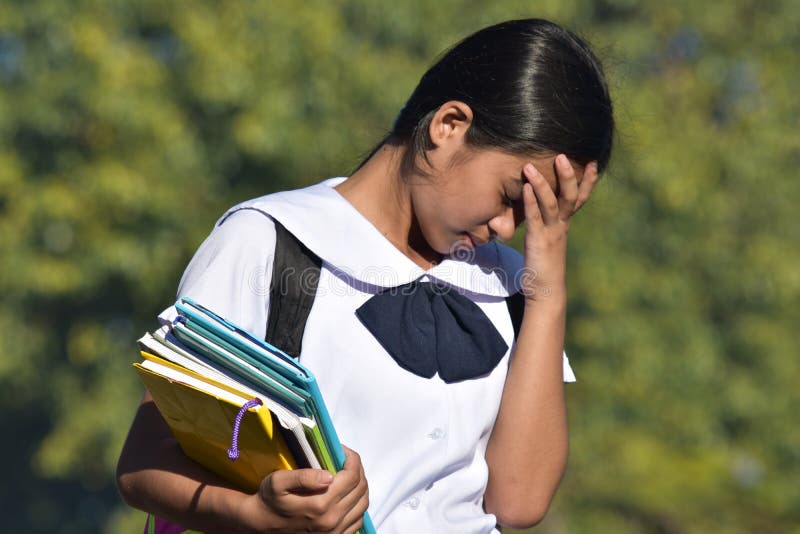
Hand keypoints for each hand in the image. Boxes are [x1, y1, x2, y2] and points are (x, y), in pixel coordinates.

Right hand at [234, 446, 368, 532]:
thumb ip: (303, 477)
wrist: (262, 526)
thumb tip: (329, 475)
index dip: (352, 459)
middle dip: (358, 469)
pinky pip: (358, 520)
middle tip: (347, 460)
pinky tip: (349, 495)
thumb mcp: (278, 482)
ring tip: (350, 474)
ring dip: (361, 486)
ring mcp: (335, 531)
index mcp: (320, 505)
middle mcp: (332, 520)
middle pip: (361, 489)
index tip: (343, 451)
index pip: (352, 477)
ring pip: (363, 504)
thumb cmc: (270, 500)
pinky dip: (358, 504)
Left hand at [519, 154, 598, 299]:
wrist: (545, 292)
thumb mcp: (546, 240)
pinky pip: (535, 218)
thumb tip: (537, 209)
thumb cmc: (543, 266)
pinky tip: (525, 187)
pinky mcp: (538, 242)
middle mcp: (561, 226)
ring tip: (530, 166)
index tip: (592, 161)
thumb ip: (545, 223)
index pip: (579, 199)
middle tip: (562, 155)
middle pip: (570, 197)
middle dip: (569, 176)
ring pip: (552, 204)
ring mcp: (551, 233)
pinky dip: (531, 201)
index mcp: (564, 225)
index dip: (587, 181)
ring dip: (542, 183)